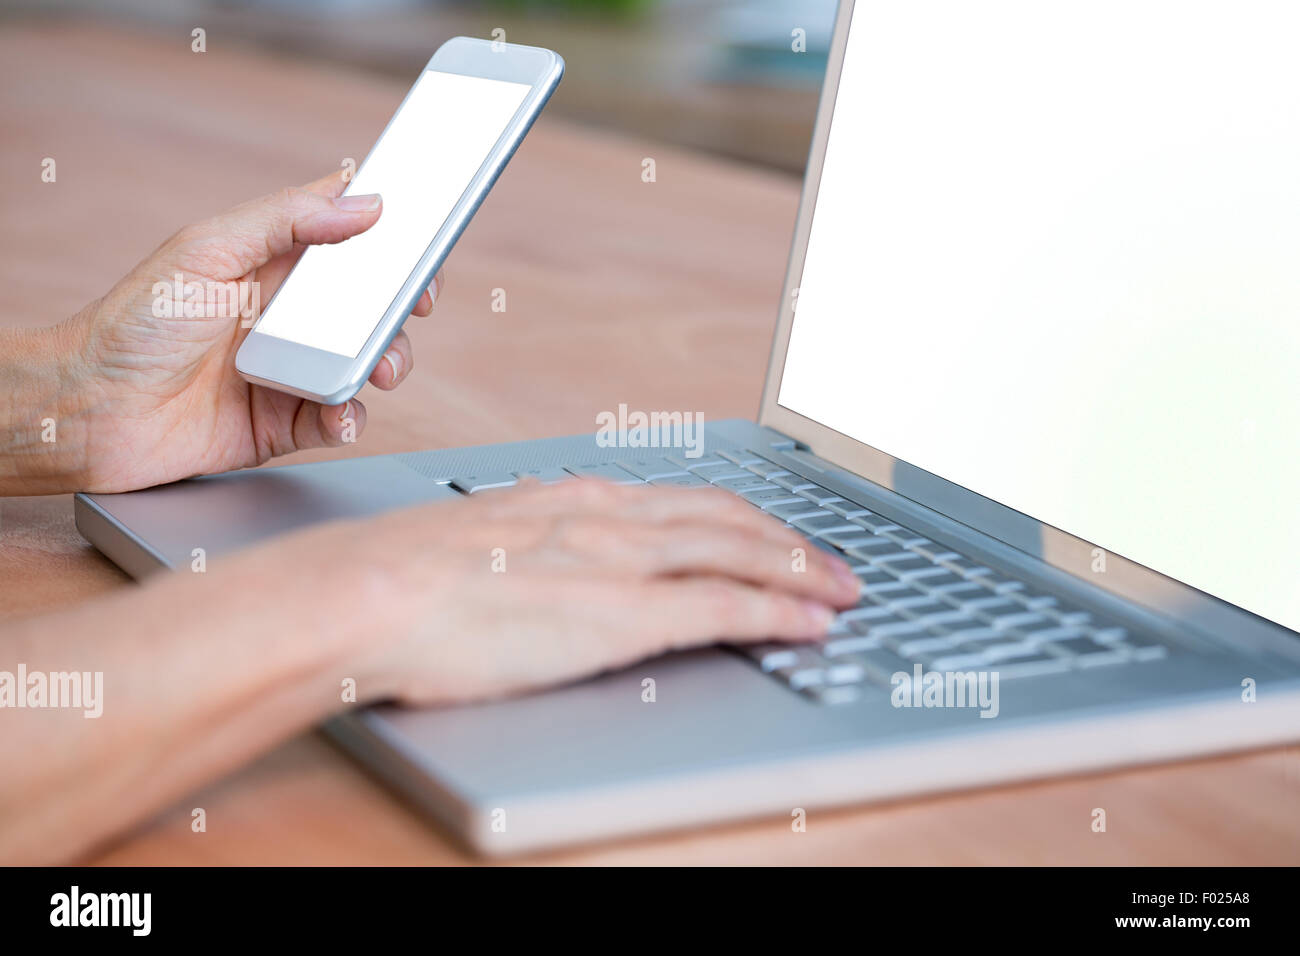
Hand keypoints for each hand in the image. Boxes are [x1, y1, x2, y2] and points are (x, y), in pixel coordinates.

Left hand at [54, 171, 441, 491]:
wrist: (89, 411)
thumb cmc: (132, 323)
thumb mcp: (208, 250)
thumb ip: (287, 220)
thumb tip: (362, 203)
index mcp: (271, 265)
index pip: (346, 242)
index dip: (390, 242)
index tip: (422, 247)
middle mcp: (287, 317)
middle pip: (370, 307)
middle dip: (401, 310)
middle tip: (411, 312)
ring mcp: (290, 370)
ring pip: (365, 364)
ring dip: (385, 364)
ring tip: (376, 370)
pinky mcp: (286, 423)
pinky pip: (340, 419)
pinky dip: (351, 417)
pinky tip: (339, 411)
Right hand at [250, 480, 861, 705]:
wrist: (369, 593)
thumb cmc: (400, 577)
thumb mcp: (478, 541)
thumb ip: (528, 548)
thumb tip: (543, 568)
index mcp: (575, 500)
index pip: (684, 501)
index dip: (741, 518)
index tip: (770, 531)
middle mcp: (611, 518)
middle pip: (728, 521)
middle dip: (789, 542)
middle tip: (832, 561)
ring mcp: (622, 562)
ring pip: (741, 554)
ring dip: (801, 571)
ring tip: (842, 588)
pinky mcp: (625, 613)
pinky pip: (726, 606)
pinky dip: (780, 611)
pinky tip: (812, 621)